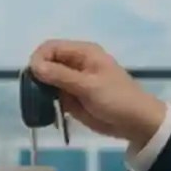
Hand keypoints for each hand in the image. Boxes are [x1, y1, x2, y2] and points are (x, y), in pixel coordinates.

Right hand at [29, 39, 166, 149]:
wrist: (136, 123)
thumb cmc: (116, 99)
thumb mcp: (88, 86)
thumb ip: (61, 75)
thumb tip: (34, 66)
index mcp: (83, 53)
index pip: (50, 48)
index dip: (39, 59)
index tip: (34, 77)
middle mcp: (75, 64)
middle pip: (46, 63)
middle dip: (38, 77)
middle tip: (35, 94)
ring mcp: (73, 82)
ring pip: (47, 81)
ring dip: (41, 92)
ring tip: (41, 105)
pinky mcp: (72, 98)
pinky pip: (53, 97)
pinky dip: (48, 103)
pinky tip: (48, 113)